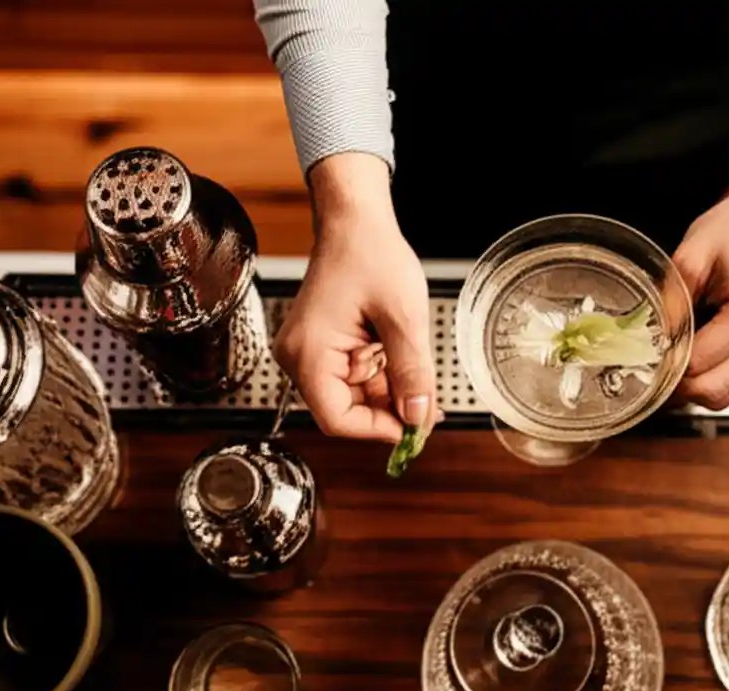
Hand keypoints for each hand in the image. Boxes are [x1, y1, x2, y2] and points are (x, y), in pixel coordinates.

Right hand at [273, 153, 438, 441]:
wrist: (356, 223)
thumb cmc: (371, 254)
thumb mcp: (403, 318)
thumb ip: (412, 372)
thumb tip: (420, 417)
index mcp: (310, 353)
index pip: (337, 419)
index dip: (378, 430)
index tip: (415, 429)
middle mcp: (300, 357)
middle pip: (345, 411)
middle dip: (389, 411)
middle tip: (428, 408)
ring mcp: (309, 352)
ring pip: (353, 396)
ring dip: (388, 393)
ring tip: (420, 376)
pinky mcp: (322, 347)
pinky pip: (353, 377)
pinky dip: (381, 377)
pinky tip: (402, 362)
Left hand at [672, 136, 728, 409]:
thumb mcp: (692, 257)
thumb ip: (671, 303)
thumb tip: (651, 340)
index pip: (698, 363)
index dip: (665, 364)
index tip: (641, 356)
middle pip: (714, 392)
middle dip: (677, 388)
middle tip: (648, 373)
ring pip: (727, 395)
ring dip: (694, 389)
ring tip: (666, 368)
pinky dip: (711, 379)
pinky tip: (689, 360)